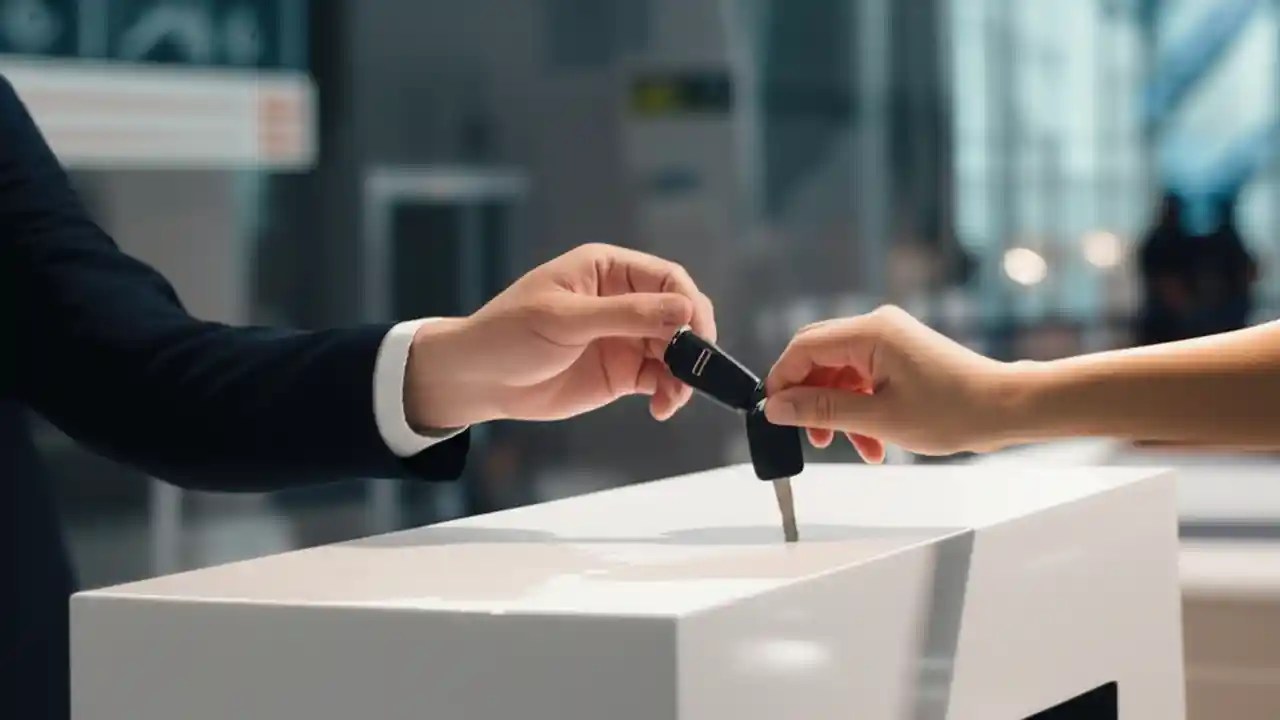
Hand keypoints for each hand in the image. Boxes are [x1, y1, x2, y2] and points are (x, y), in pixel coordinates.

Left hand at [404, 243, 715, 428]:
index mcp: (608, 270)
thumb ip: (626, 314)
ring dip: (684, 374)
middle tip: (695, 371)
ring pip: (675, 351)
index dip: (688, 304)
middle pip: (679, 315)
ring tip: (674, 397)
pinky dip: (669, 393)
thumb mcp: (565, 319)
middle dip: (692, 343)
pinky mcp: (622, 372)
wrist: (478, 380)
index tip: (697, 334)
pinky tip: (661, 407)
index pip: (667, 279)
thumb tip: (683, 309)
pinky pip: (660, 379)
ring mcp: (625, 337)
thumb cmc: (509, 334)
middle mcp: (623, 301)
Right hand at [762, 306, 1013, 461]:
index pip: (803, 348)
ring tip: (853, 447)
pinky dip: (860, 408)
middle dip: (809, 398)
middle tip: (807, 434)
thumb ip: (821, 410)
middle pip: (818, 358)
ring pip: (840, 373)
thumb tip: (777, 407)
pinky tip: (872, 441)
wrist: (1005, 408)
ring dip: (838, 411)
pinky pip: (862, 378)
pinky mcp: (900, 355)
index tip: (775, 414)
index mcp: (870, 333)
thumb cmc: (954, 410)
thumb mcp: (878, 417)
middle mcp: (877, 328)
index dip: (782, 381)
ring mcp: (890, 340)